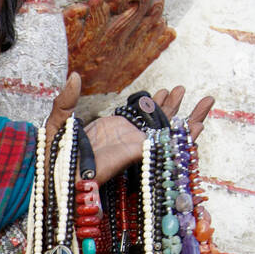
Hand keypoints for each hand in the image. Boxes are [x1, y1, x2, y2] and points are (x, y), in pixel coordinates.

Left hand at [45, 73, 214, 184]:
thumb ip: (66, 99)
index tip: (167, 90)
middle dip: (173, 107)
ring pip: (166, 133)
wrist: (50, 178)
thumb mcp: (57, 121)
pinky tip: (198, 126)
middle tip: (186, 91)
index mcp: (111, 130)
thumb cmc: (49, 155)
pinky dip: (182, 138)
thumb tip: (74, 75)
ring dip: (186, 119)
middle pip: (157, 122)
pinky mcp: (133, 154)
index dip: (154, 103)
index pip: (138, 115)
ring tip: (205, 103)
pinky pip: (162, 145)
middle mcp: (125, 139)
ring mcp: (132, 147)